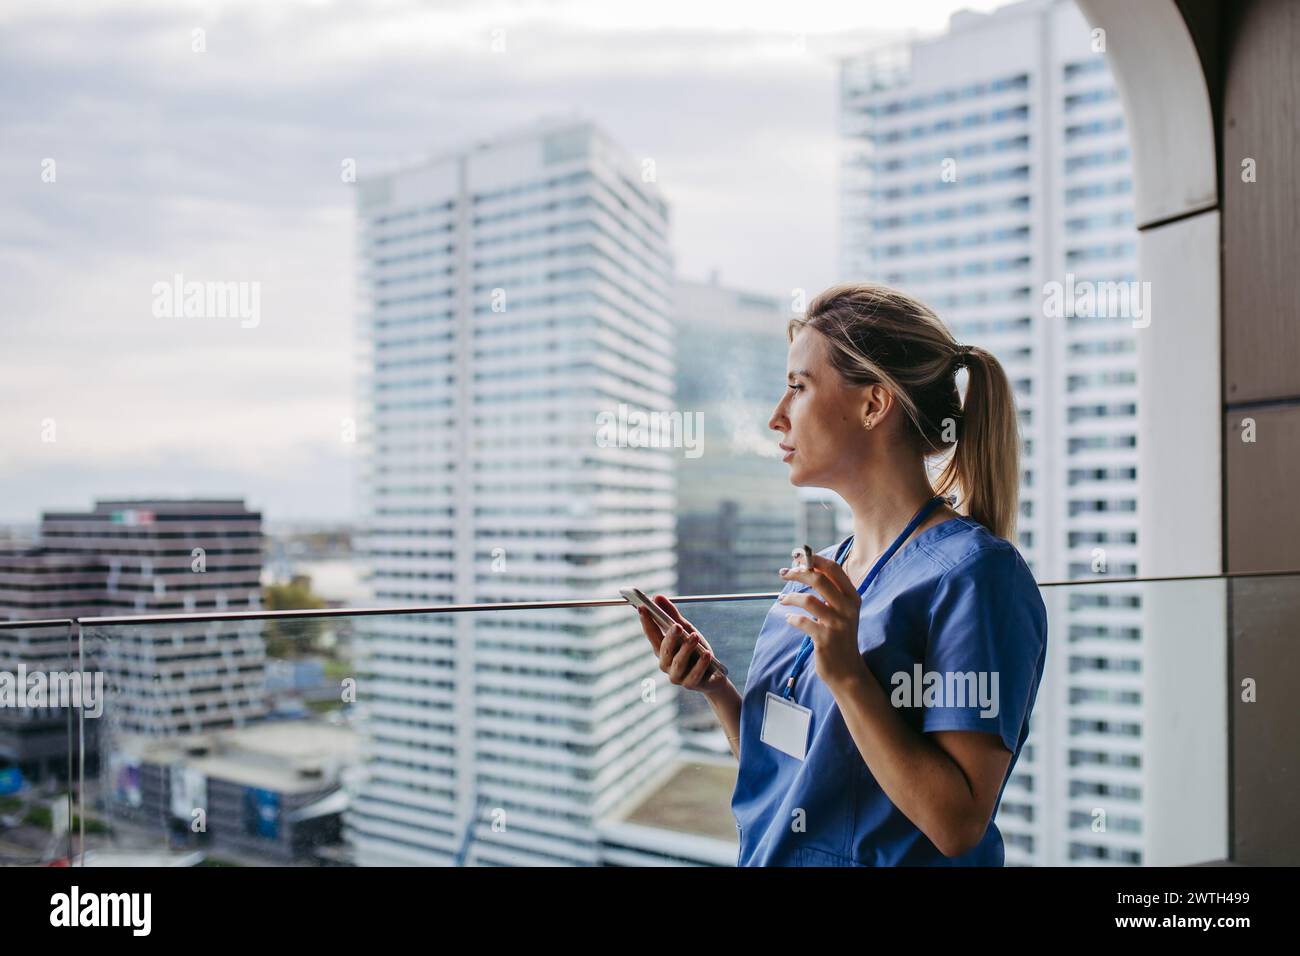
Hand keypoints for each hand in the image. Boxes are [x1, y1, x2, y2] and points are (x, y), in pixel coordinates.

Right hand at [638, 594, 730, 695]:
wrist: (713, 675)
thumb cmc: (696, 650)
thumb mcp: (687, 630)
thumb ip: (672, 615)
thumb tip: (657, 597)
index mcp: (661, 649)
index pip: (651, 634)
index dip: (646, 621)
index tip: (643, 607)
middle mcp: (665, 663)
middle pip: (664, 649)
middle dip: (670, 637)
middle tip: (677, 626)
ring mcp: (676, 675)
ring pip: (678, 662)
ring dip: (687, 649)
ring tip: (695, 637)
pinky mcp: (690, 684)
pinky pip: (694, 674)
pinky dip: (701, 664)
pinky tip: (707, 655)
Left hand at [778, 554, 869, 691]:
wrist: (847, 670)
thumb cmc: (840, 636)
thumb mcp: (842, 611)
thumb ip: (830, 592)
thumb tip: (806, 568)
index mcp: (852, 597)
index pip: (834, 569)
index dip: (814, 559)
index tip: (797, 556)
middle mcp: (847, 608)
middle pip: (819, 580)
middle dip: (797, 573)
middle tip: (784, 573)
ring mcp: (837, 624)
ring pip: (808, 600)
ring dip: (790, 597)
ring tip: (782, 600)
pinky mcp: (824, 639)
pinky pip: (802, 621)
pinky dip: (792, 618)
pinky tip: (790, 619)